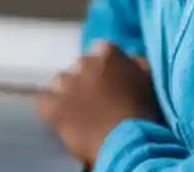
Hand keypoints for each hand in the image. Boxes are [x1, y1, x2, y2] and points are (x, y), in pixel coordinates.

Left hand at [37, 42, 161, 164]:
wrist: (128, 142)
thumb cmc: (144, 113)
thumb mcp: (149, 80)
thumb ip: (137, 62)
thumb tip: (129, 57)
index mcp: (107, 53)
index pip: (100, 52)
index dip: (104, 69)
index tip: (109, 83)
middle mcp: (83, 63)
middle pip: (79, 67)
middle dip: (85, 80)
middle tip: (96, 101)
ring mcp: (65, 84)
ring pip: (60, 83)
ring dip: (68, 94)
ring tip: (79, 113)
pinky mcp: (52, 105)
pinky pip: (44, 102)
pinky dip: (51, 110)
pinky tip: (62, 120)